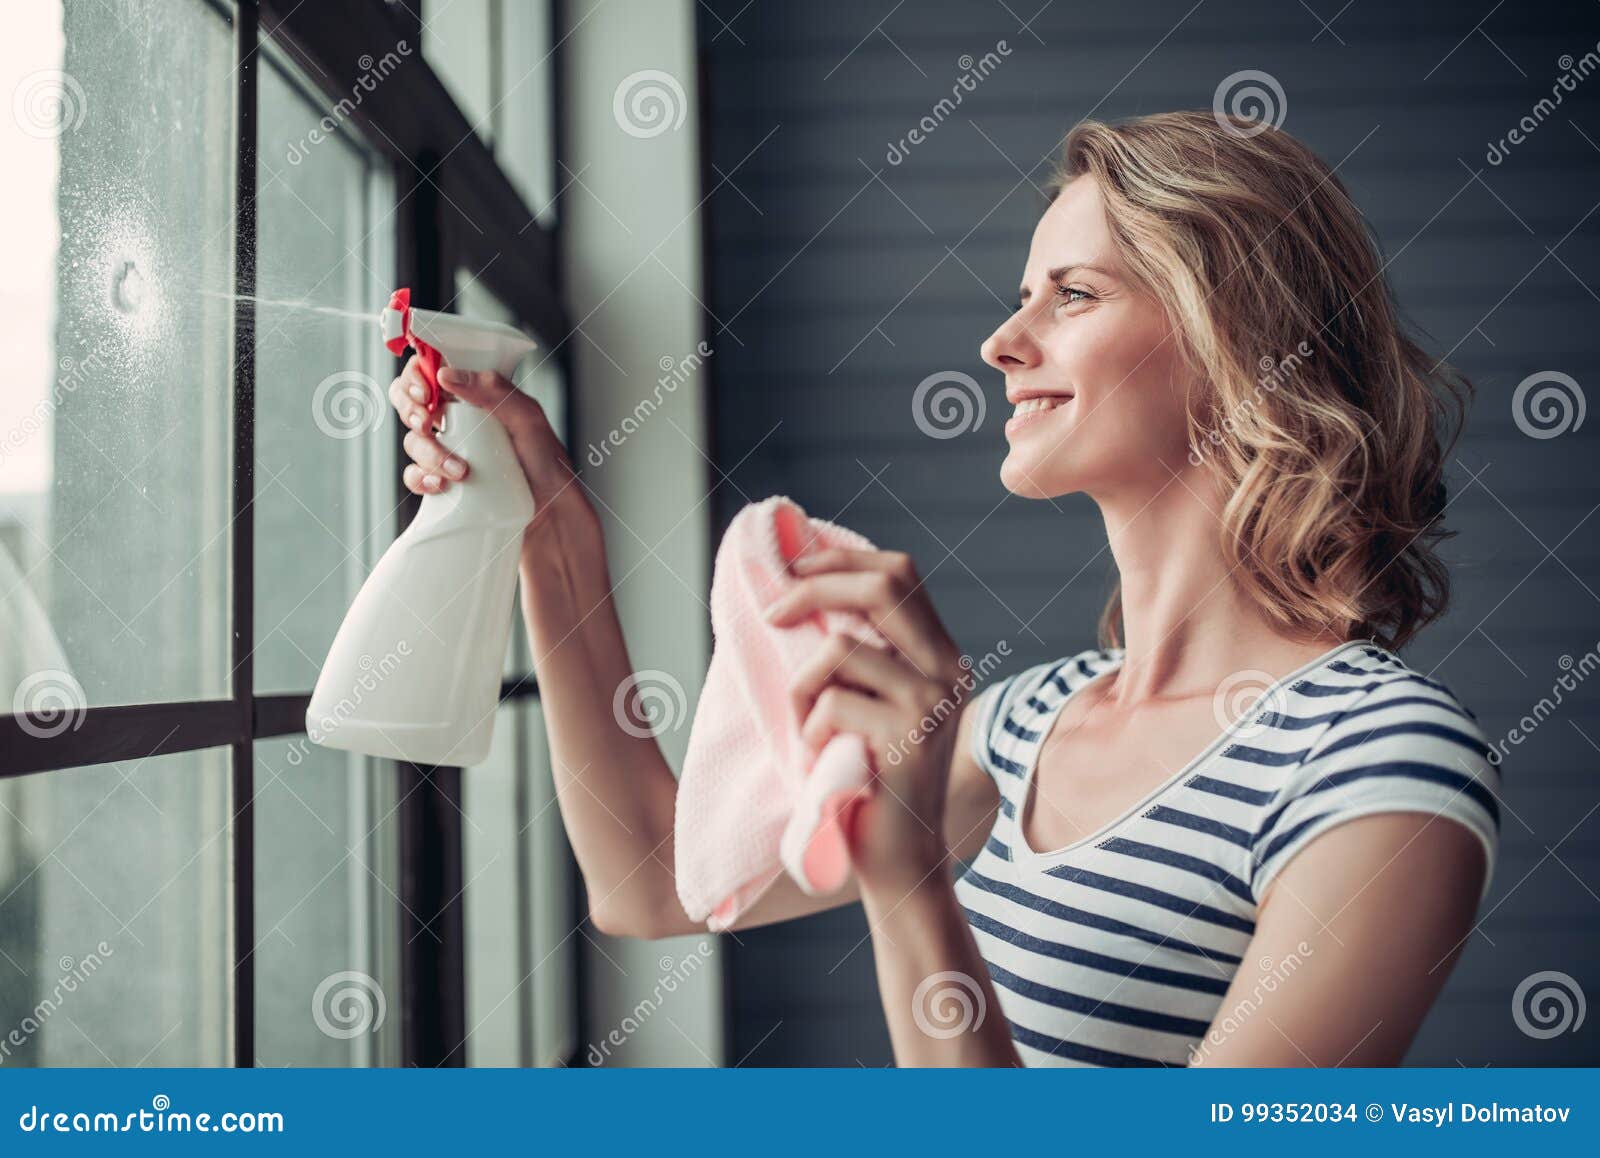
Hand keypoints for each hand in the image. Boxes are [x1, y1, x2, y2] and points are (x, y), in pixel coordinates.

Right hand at [386, 356, 588, 528]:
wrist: (552, 513)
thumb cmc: (548, 464)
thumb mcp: (529, 419)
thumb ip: (496, 391)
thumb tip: (448, 376)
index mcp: (476, 397)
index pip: (432, 372)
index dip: (416, 376)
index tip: (425, 392)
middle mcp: (458, 421)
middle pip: (411, 403)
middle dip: (410, 410)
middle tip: (426, 424)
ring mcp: (448, 451)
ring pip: (413, 441)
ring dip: (428, 453)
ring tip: (459, 469)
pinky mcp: (444, 482)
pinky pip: (416, 476)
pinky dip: (421, 479)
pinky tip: (439, 485)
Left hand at [765, 547, 973, 896]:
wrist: (900, 861)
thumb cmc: (868, 779)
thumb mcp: (871, 703)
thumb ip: (858, 653)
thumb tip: (794, 587)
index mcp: (941, 655)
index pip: (899, 573)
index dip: (842, 559)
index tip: (793, 567)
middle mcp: (948, 670)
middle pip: (882, 586)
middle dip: (813, 589)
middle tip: (770, 614)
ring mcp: (934, 701)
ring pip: (841, 646)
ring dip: (801, 685)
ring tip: (805, 727)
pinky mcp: (911, 737)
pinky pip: (831, 702)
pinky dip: (809, 730)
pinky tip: (823, 759)